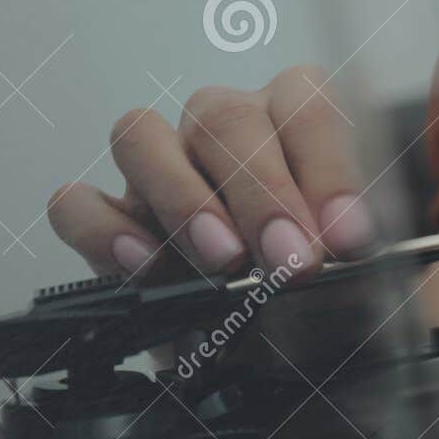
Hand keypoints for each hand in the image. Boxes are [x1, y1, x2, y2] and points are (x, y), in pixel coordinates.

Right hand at [48, 66, 372, 281]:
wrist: (298, 330)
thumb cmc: (338, 276)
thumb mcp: (362, 256)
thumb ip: (362, 242)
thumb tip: (360, 251)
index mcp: (297, 112)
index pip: (308, 108)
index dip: (329, 172)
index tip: (348, 238)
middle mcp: (226, 125)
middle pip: (224, 120)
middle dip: (262, 195)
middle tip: (291, 262)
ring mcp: (162, 164)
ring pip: (140, 136)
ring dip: (182, 199)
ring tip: (224, 260)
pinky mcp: (113, 218)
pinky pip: (76, 204)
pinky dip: (103, 232)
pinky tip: (144, 267)